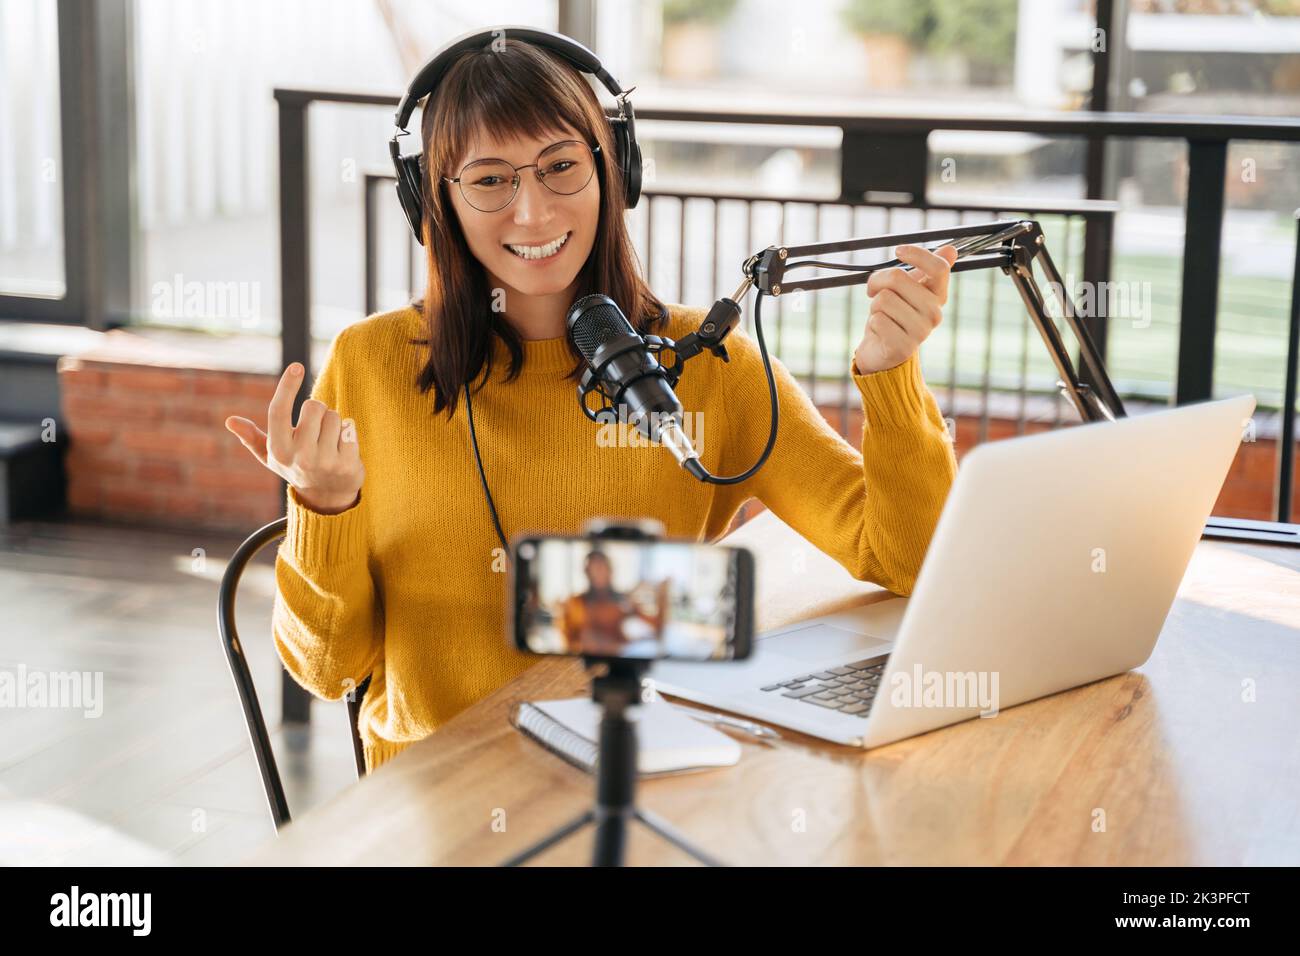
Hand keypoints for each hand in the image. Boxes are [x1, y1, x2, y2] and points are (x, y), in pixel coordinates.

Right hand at [224, 363, 363, 514]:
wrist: (328, 496)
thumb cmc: (296, 466)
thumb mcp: (272, 455)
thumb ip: (252, 438)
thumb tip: (230, 421)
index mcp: (278, 450)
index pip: (278, 411)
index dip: (286, 387)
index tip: (296, 366)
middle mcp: (299, 457)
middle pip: (313, 406)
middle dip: (318, 410)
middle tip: (316, 429)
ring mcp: (324, 462)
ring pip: (334, 416)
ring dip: (334, 423)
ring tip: (329, 441)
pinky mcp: (347, 465)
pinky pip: (350, 427)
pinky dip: (348, 432)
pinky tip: (343, 448)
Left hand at [853, 243, 957, 374]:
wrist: (882, 351)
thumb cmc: (894, 315)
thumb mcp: (908, 289)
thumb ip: (926, 269)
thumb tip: (951, 250)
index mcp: (938, 296)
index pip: (939, 268)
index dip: (917, 254)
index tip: (898, 251)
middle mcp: (934, 313)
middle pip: (899, 278)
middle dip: (879, 281)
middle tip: (874, 291)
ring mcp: (921, 331)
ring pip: (883, 298)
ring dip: (874, 306)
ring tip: (881, 316)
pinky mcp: (903, 347)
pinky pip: (877, 319)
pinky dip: (872, 323)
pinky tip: (880, 332)